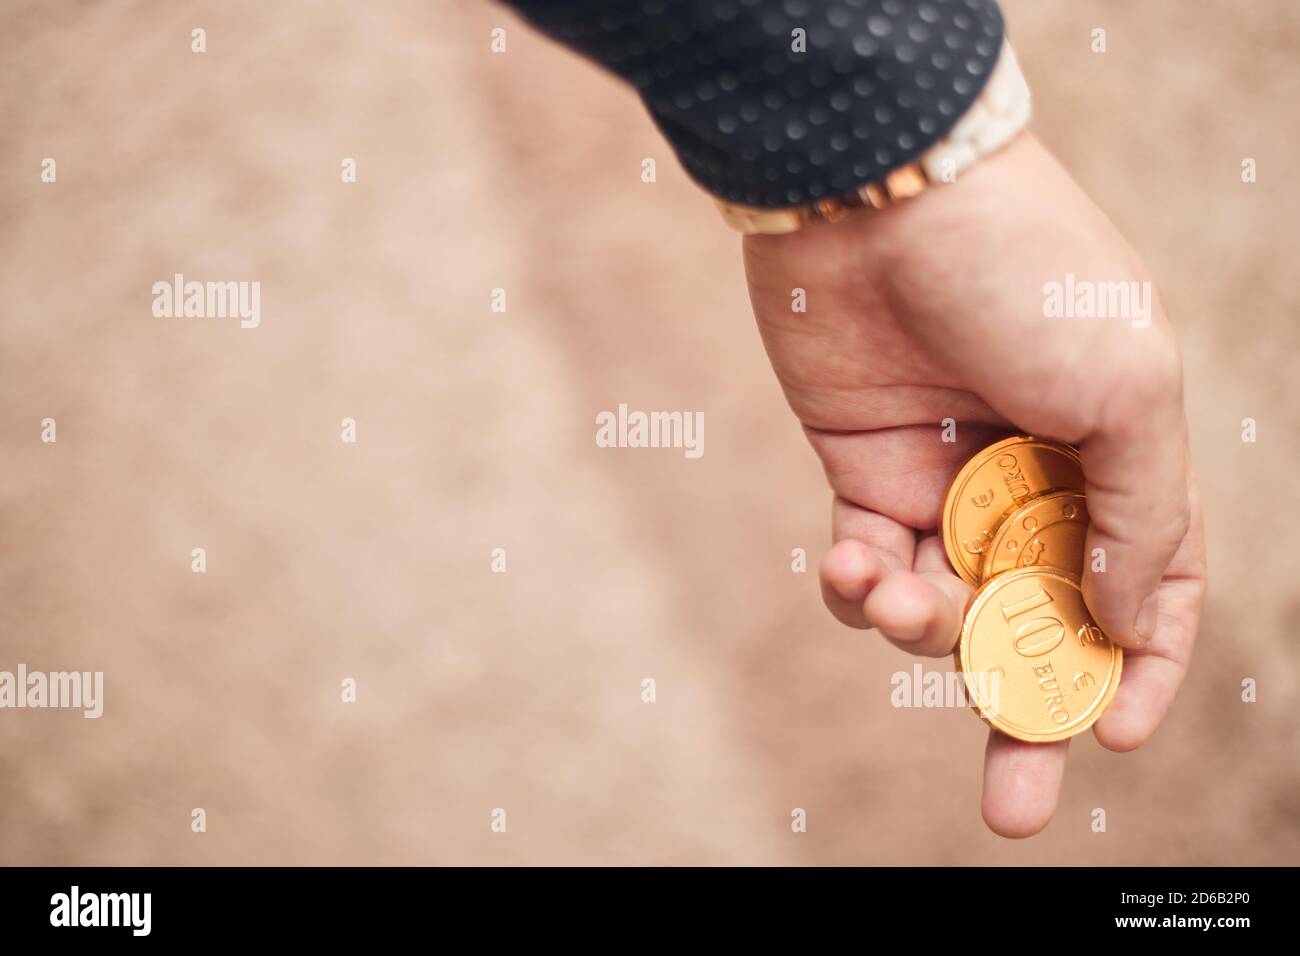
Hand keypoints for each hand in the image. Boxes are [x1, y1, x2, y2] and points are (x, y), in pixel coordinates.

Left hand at [742, 134, 1206, 837]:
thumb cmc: (1025, 278)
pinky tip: (854, 570)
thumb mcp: (1129, 392)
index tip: (1110, 735)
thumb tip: (1123, 620)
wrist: (882, 199)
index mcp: (1124, 459)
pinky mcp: (863, 473)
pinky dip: (859, 589)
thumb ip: (1139, 518)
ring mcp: (947, 481)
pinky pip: (867, 568)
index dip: (1140, 668)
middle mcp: (1039, 479)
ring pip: (945, 607)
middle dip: (1024, 716)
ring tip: (900, 601)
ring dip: (924, 631)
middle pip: (1041, 624)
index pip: (1151, 590)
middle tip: (1012, 811)